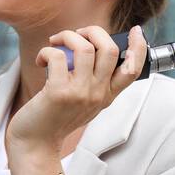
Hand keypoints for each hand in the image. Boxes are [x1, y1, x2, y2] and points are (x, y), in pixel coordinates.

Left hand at [7, 23, 148, 161]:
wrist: (36, 143)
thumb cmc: (55, 117)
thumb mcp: (84, 101)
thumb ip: (93, 80)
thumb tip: (88, 47)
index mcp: (107, 96)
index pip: (132, 70)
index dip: (138, 47)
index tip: (136, 31)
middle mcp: (98, 94)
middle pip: (110, 50)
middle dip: (93, 31)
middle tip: (77, 34)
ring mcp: (80, 94)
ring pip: (85, 47)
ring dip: (67, 36)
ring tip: (55, 43)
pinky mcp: (58, 92)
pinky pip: (58, 56)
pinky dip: (47, 51)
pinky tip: (41, 61)